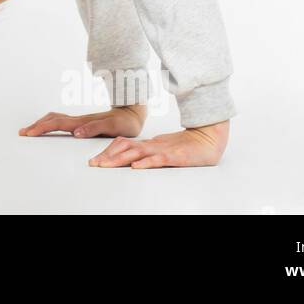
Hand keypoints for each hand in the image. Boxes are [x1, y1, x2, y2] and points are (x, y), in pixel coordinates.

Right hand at [19, 105, 146, 138]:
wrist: (132, 111)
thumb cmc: (124, 122)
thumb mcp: (112, 127)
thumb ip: (94, 129)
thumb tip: (75, 132)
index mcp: (82, 122)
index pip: (57, 124)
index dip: (42, 128)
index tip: (28, 133)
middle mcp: (79, 120)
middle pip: (52, 119)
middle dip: (36, 126)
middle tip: (23, 132)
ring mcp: (80, 120)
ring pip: (56, 119)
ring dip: (42, 124)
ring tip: (31, 129)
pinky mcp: (83, 122)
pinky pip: (62, 122)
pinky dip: (50, 124)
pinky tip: (49, 127)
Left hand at [88, 121, 229, 168]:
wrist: (209, 137)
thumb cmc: (186, 145)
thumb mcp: (163, 148)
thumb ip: (148, 152)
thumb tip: (132, 159)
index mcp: (148, 143)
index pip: (123, 144)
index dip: (108, 151)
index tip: (95, 160)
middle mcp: (152, 145)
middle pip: (125, 147)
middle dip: (107, 156)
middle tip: (93, 164)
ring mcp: (163, 149)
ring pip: (137, 152)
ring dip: (120, 159)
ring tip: (106, 166)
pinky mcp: (176, 156)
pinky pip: (158, 159)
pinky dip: (146, 163)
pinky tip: (136, 167)